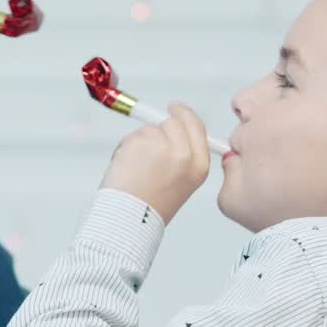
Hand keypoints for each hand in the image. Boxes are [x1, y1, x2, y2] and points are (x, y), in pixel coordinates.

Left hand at [99, 103, 210, 224]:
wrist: (130, 217)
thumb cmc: (151, 206)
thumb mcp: (182, 182)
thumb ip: (182, 155)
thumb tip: (170, 127)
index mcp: (199, 165)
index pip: (196, 126)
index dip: (184, 114)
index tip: (175, 108)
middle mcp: (185, 155)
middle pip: (173, 122)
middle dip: (159, 128)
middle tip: (148, 143)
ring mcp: (162, 147)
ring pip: (150, 129)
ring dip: (141, 142)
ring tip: (138, 169)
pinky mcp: (140, 144)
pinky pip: (133, 136)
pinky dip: (127, 148)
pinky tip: (128, 168)